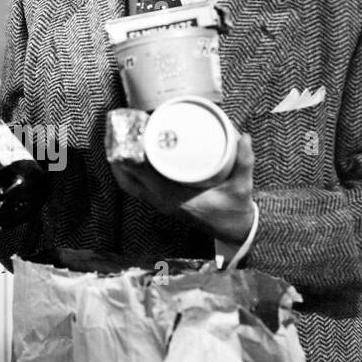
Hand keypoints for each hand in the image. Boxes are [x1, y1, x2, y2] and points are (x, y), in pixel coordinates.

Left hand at [110, 131, 255, 245]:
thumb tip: (243, 136)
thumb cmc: (234, 210)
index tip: (131, 135)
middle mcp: (162, 202)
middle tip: (117, 131)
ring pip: (128, 184)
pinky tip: (128, 156)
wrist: (234, 230)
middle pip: (127, 179)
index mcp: (175, 199)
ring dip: (119, 164)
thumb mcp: (241, 187)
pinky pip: (136, 187)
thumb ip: (244, 162)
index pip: (144, 177)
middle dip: (117, 155)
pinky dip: (128, 172)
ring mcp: (160, 203)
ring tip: (118, 139)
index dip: (132, 156)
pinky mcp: (162, 201)